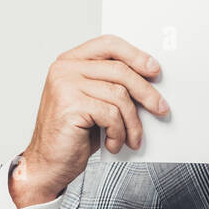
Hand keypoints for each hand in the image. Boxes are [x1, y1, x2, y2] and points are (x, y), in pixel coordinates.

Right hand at [12, 34, 168, 206]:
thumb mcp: (94, 103)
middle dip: (146, 92)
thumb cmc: (72, 135)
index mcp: (70, 62)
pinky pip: (111, 115)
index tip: (154, 70)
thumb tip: (149, 83)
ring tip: (131, 138)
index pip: (109, 44)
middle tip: (160, 108)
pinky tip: (113, 143)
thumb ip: (112, 86)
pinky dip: (118, 133)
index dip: (135, 55)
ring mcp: (65, 85)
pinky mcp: (70, 105)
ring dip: (132, 122)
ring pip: (119, 95)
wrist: (47, 164)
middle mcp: (65, 69)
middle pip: (120, 70)